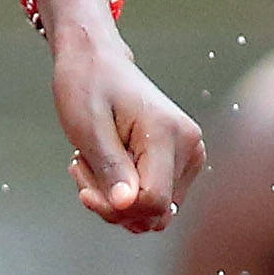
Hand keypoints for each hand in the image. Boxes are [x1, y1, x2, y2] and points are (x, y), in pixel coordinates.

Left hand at [47, 0, 201, 231]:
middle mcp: (190, 146)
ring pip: (153, 211)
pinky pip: (154, 201)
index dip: (115, 208)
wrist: (98, 62)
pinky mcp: (183, 163)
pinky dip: (125, 194)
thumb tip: (127, 207)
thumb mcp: (89, 130)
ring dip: (115, 200)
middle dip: (112, 205)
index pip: (152, 202)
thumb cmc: (89, 87)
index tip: (84, 190)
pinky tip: (106, 167)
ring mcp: (191, 155)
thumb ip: (111, 170)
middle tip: (82, 170)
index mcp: (169, 134)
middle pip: (154, 212)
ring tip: (92, 165)